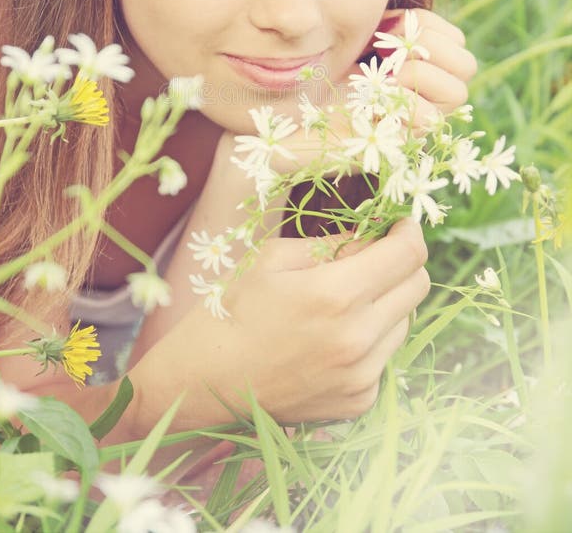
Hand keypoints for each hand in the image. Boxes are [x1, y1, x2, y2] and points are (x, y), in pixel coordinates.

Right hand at [128, 218, 429, 430]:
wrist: (207, 382)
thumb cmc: (234, 309)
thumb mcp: (275, 258)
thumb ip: (333, 243)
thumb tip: (374, 234)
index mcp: (336, 293)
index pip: (408, 254)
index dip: (410, 231)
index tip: (400, 224)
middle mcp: (358, 338)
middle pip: (419, 286)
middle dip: (403, 263)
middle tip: (376, 256)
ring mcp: (361, 375)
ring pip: (405, 322)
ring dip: (386, 302)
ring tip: (342, 303)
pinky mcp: (358, 401)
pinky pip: (384, 357)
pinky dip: (370, 340)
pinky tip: (331, 339)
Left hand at [231, 8, 476, 176]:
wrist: (277, 125)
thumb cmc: (308, 82)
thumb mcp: (352, 44)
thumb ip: (385, 30)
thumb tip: (403, 24)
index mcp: (414, 69)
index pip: (455, 39)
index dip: (422, 24)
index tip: (381, 28)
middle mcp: (421, 98)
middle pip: (467, 63)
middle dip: (426, 46)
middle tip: (384, 54)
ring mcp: (413, 124)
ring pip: (458, 91)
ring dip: (418, 74)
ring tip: (381, 79)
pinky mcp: (398, 147)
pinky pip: (430, 120)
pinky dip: (403, 103)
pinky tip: (372, 102)